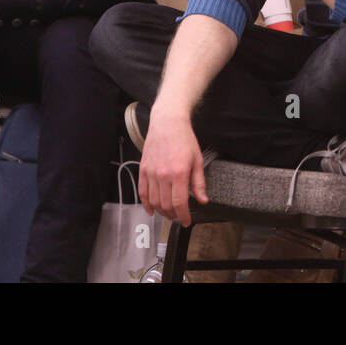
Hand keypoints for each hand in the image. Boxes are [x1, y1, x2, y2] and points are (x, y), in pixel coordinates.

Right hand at [138, 108, 208, 225]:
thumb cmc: (184, 139)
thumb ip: (199, 183)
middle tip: (179, 217)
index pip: (180, 203)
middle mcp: (163, 175)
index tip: (187, 221)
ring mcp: (151, 173)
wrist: (168, 123)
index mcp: (179, 173)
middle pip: (166, 205)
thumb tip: (202, 200)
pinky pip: (142, 192)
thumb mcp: (197, 160)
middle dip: (173, 215)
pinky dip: (146, 204)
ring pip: (154, 201)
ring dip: (161, 211)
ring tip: (168, 214)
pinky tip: (151, 210)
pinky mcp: (143, 169)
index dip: (183, 216)